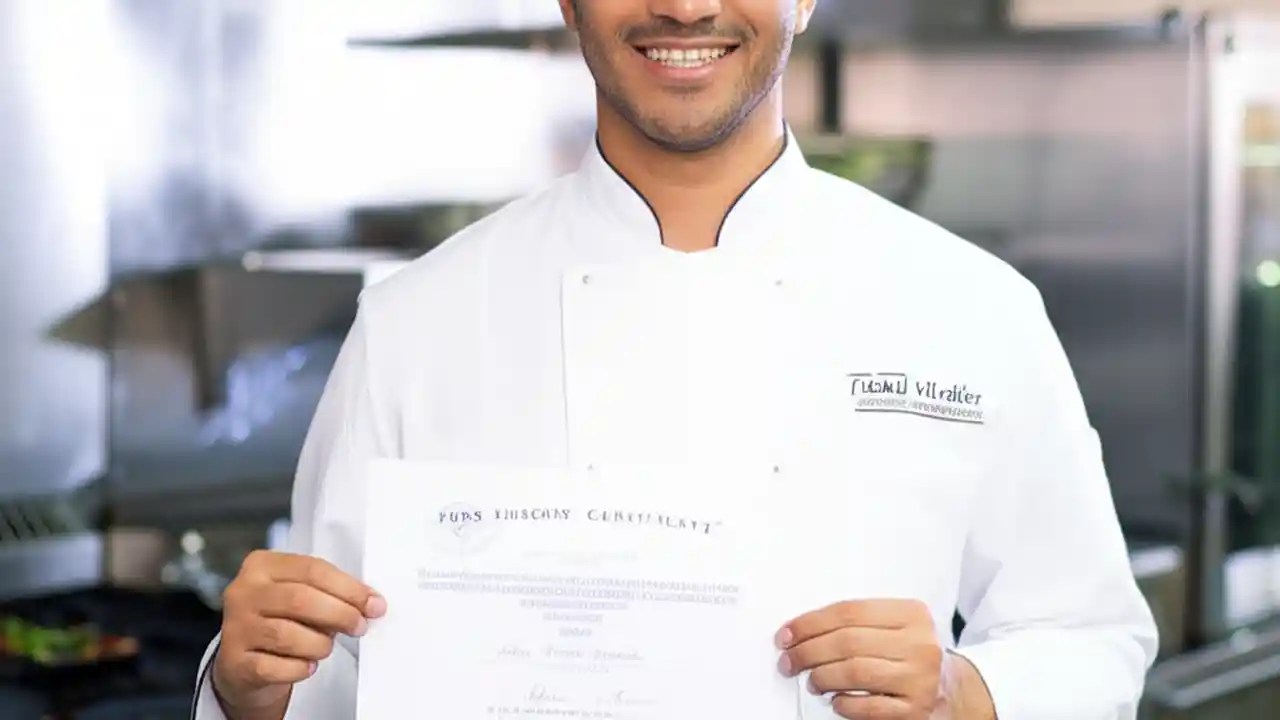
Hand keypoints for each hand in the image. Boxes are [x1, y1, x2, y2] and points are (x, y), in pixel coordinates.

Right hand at [212, 551, 386, 718]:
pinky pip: (275, 667)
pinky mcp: (234, 662)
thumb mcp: (301, 595)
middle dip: (340, 614)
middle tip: (359, 626)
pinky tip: (307, 665)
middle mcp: (243, 592)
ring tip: (326, 647)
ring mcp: (236, 627)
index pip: (312, 569)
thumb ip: (331, 593)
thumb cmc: (282, 620)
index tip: (374, 603)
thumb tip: (370, 603)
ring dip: (319, 644)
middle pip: (300, 599)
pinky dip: (300, 668)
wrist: (245, 661)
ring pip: (287, 635)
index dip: (349, 588)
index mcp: (262, 566)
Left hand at [775, 599, 942, 718]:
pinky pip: (868, 708)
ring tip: (812, 681)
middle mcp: (920, 644)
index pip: (849, 612)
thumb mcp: (893, 627)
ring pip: (855, 672)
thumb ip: (855, 623)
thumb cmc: (908, 653)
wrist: (950, 689)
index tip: (786, 635)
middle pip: (848, 641)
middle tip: (788, 661)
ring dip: (822, 677)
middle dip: (808, 651)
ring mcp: (921, 679)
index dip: (810, 623)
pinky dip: (845, 704)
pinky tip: (837, 701)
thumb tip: (798, 632)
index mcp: (912, 614)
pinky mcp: (917, 710)